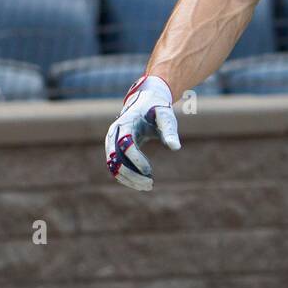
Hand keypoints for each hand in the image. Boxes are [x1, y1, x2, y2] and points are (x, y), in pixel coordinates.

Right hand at [105, 74, 180, 190]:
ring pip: (113, 166)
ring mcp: (111, 142)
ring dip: (128, 179)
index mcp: (125, 123)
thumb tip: (175, 147)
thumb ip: (169, 130)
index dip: (136, 159)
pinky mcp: (114, 149)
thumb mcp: (165, 116)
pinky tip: (142, 182)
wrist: (145, 101)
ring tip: (147, 186)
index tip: (150, 171)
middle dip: (131, 174)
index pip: (125, 144)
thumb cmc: (157, 109)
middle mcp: (114, 133)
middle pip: (114, 158)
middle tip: (150, 184)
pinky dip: (126, 177)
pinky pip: (115, 167)